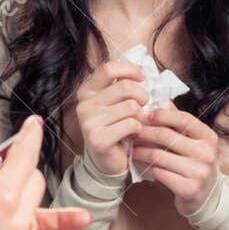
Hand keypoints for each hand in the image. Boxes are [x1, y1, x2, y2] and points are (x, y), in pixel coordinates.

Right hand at [75, 59, 148, 175]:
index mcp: (87, 91)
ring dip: (141, 116)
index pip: (109, 69)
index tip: (143, 77)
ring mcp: (89, 122)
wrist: (107, 160)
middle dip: (142, 96)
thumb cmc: (115, 127)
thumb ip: (123, 85)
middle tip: (145, 105)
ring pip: (131, 106)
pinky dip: (138, 129)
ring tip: (136, 123)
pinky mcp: (98, 139)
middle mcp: (84, 105)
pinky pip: (131, 124)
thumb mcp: (115, 103)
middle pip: (124, 87)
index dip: (130, 70)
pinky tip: (132, 135)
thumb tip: (144, 70)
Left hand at [129, 101, 220, 213]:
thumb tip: (164, 103)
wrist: (206, 196)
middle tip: (133, 132)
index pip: (184, 120)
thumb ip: (180, 123)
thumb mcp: (194, 142)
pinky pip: (160, 173)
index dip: (163, 115)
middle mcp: (207, 154)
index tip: (148, 115)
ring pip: (159, 156)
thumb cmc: (196, 164)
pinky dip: (147, 167)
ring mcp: (199, 172)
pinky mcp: (188, 189)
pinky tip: (140, 163)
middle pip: (167, 136)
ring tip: (133, 148)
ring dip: (141, 151)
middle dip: (145, 133)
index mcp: (208, 138)